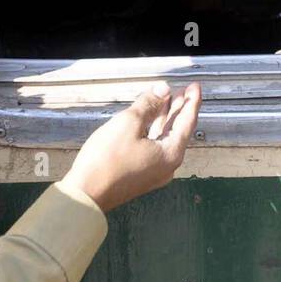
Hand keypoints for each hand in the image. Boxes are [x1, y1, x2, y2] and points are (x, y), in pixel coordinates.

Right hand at [62, 82, 200, 212]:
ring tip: (165, 100)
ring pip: (164, 139)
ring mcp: (153, 172)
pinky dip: (153, 131)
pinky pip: (153, 147)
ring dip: (165, 119)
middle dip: (178, 109)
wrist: (85, 194)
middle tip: (182, 92)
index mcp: (171, 154)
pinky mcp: (140, 175)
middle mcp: (167, 166)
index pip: (187, 121)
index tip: (194, 87)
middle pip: (177, 131)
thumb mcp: (129, 123)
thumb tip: (161, 90)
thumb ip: (148, 104)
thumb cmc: (106, 162)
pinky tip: (147, 121)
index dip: (191, 101)